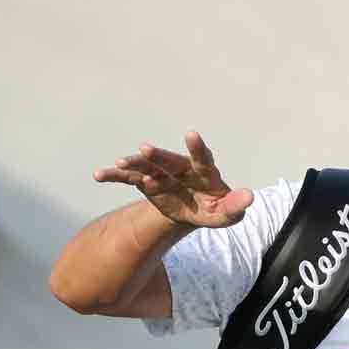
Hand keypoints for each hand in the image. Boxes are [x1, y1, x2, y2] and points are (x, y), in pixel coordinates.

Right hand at [93, 130, 253, 228]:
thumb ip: (236, 206)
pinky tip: (99, 175)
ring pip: (146, 165)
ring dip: (134, 163)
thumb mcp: (226, 213)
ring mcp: (162, 173)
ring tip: (121, 163)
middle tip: (145, 149)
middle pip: (169, 160)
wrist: (193, 212)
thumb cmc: (213, 208)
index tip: (191, 135)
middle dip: (158, 155)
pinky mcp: (147, 182)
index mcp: (204, 172)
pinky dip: (115, 176)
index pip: (202, 158)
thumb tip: (249, 196)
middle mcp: (181, 168)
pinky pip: (129, 178)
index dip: (197, 147)